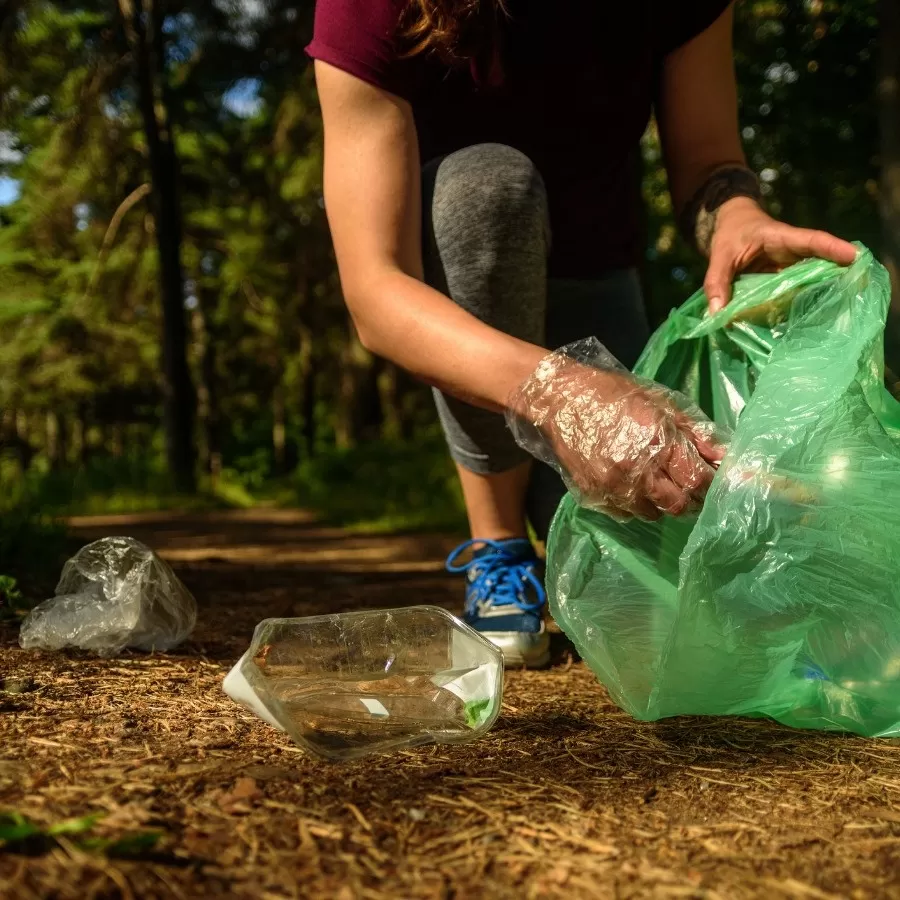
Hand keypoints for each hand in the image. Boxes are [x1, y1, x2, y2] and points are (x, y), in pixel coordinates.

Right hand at [507, 345, 726, 521]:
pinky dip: (635, 504)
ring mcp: (612, 488)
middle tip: (685, 483)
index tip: (709, 478)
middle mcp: (636, 472)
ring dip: (661, 502)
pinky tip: (630, 483)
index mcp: (657, 444)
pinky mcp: (594, 496)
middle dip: (689, 498)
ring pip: (653, 514)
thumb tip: (725, 457)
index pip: (697, 481)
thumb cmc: (614, 395)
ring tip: (655, 480)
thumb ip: (695, 433)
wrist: (561, 401)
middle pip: (678, 505)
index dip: (709, 484)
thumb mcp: (661, 404)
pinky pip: (626, 514)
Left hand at [704, 198, 856, 312]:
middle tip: (856, 287)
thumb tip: (717, 313)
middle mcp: (792, 252)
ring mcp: (791, 267)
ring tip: (838, 306)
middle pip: (820, 261)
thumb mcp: (720, 255)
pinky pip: (797, 290)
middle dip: (838, 273)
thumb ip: (717, 282)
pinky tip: (807, 319)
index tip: (853, 255)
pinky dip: (801, 302)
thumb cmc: (730, 235)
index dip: (832, 248)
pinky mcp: (785, 279)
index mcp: (781, 238)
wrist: (732, 228)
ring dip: (823, 291)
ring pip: (812, 278)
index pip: (811, 240)